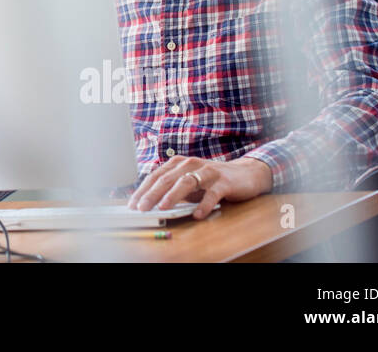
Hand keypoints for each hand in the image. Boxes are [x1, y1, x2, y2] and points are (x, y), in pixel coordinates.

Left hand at [126, 156, 272, 219]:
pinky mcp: (224, 182)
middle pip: (167, 179)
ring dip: (173, 196)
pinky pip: (212, 194)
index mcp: (178, 163)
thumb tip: (151, 205)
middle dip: (152, 194)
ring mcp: (208, 172)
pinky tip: (197, 214)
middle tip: (142, 208)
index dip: (143, 190)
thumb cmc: (211, 181)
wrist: (244, 174)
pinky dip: (204, 204)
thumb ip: (173, 190)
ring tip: (162, 208)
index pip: (156, 177)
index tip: (132, 204)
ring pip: (186, 182)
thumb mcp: (189, 183)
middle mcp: (190, 164)